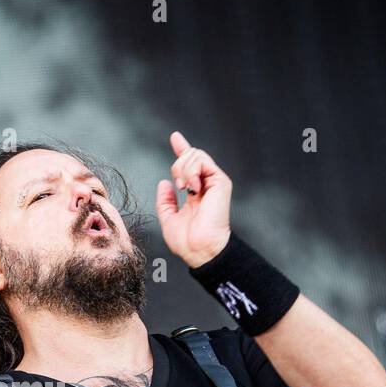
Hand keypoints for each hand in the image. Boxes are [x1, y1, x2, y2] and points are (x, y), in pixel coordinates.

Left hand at [155, 130, 232, 268]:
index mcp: (196, 192)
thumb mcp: (168, 219)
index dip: (182, 149)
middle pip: (190, 156)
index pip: (190, 165)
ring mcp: (214, 182)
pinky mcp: (221, 182)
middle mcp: (206, 185)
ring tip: (184, 187)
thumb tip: (164, 183)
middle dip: (178, 165)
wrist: (199, 249)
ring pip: (196, 155)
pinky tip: (193, 187)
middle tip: (178, 186)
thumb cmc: (187, 241)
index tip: (175, 137)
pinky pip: (203, 161)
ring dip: (183, 169)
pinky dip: (192, 171)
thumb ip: (165, 201)